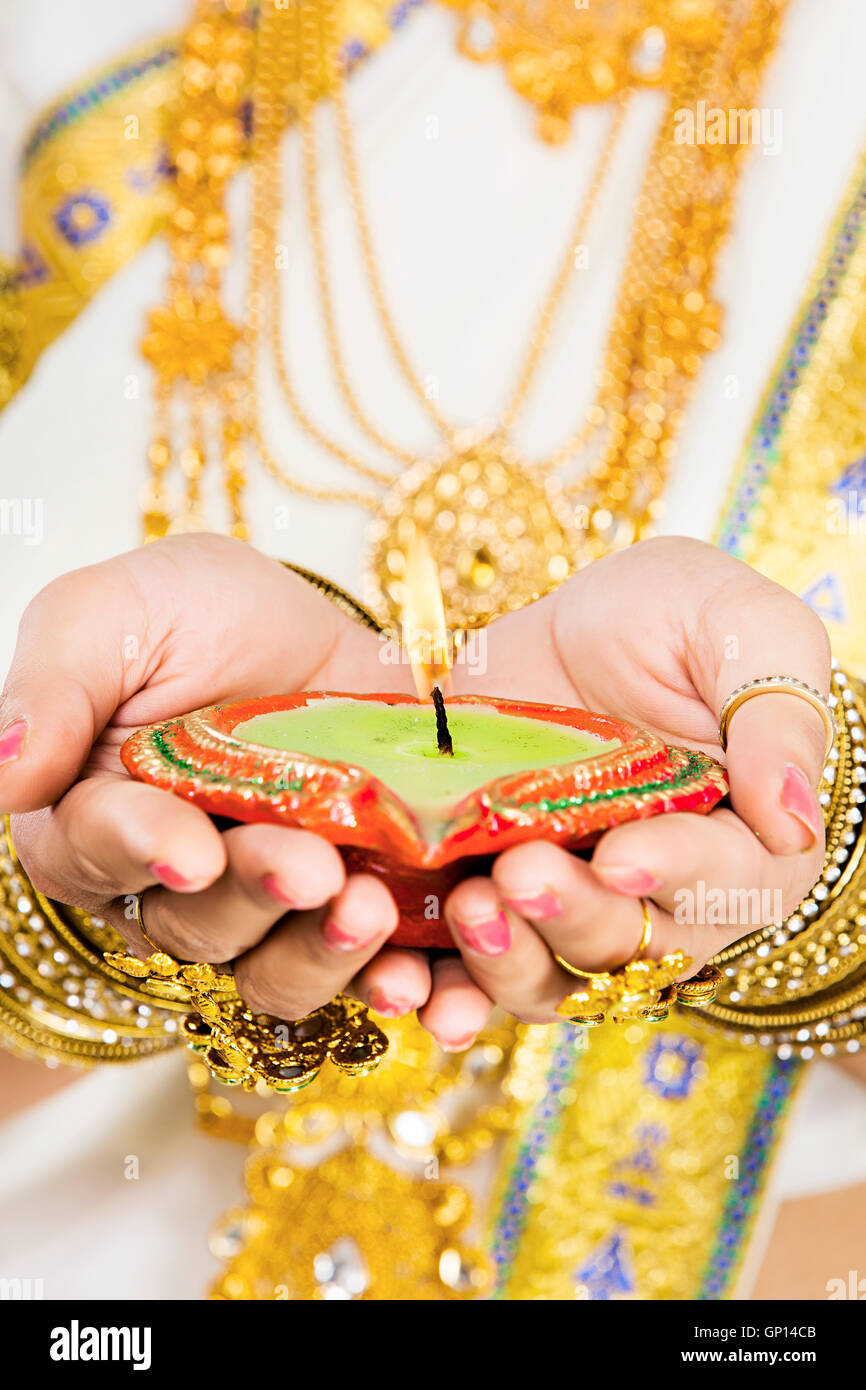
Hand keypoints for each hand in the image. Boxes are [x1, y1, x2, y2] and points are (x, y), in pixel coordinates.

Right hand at [0, 534, 437, 1025]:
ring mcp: (265, 910)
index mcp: (95, 813)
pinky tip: (421, 975)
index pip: (94, 850)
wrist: (319, 632)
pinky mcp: (347, 915)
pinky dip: (393, 982)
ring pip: (274, 971)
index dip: (141, 852)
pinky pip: (364, 978)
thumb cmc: (198, 617)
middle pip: (196, 925)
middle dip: (254, 898)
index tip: (189, 850)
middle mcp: (173, 884)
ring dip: (321, 952)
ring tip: (372, 907)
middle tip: (312, 868)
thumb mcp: (117, 611)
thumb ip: (56, 683)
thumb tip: (6, 770)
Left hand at [408, 537, 829, 1044]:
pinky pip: (477, 974)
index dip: (678, 873)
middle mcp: (667, 897)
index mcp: (746, 839)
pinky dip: (448, 989)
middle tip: (518, 872)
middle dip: (577, 915)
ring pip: (557, 978)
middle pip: (634, 943)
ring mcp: (579, 908)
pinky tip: (412, 984)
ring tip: (468, 906)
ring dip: (510, 960)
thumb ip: (776, 710)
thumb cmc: (672, 617)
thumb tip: (795, 817)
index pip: (729, 879)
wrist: (561, 626)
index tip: (624, 854)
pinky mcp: (501, 905)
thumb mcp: (738, 626)